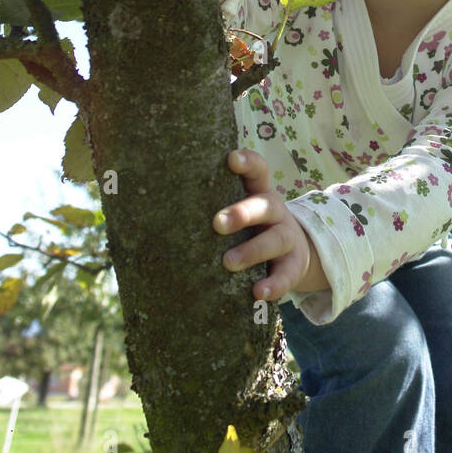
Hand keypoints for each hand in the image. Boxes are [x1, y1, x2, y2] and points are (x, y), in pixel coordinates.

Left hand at [213, 150, 327, 299]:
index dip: (247, 162)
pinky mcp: (293, 266)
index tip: (231, 159)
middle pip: (264, 206)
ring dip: (252, 250)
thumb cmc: (251, 227)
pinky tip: (257, 293)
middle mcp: (275, 212)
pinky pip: (285, 275)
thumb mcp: (240, 209)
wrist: (293, 252)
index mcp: (259, 193)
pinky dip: (273, 285)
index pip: (257, 171)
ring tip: (228, 262)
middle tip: (217, 223)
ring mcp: (287, 238)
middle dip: (242, 213)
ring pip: (275, 240)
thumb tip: (158, 210)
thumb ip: (214, 205)